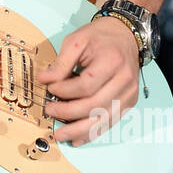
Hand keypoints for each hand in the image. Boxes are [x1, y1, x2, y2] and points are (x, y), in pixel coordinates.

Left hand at [36, 15, 139, 144]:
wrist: (125, 35)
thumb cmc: (101, 37)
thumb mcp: (76, 41)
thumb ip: (60, 62)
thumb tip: (44, 80)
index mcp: (112, 61)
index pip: (86, 85)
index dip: (65, 91)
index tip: (50, 89)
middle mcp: (124, 79)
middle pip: (95, 105)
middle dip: (69, 112)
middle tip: (50, 111)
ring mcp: (129, 93)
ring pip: (103, 119)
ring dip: (80, 130)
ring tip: (61, 134)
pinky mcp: (129, 101)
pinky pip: (111, 121)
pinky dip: (94, 132)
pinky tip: (79, 138)